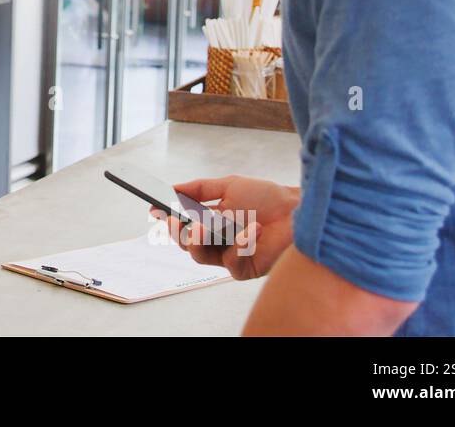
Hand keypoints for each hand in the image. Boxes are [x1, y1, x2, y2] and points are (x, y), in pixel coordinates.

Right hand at [151, 175, 299, 279]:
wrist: (297, 212)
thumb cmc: (267, 198)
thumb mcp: (229, 185)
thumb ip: (199, 188)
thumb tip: (173, 188)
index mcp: (211, 220)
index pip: (182, 223)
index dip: (168, 218)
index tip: (156, 209)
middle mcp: (216, 239)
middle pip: (185, 242)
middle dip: (178, 230)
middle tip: (178, 220)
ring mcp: (227, 254)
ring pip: (198, 254)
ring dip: (202, 238)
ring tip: (207, 227)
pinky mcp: (243, 268)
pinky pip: (229, 261)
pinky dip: (240, 243)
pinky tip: (255, 230)